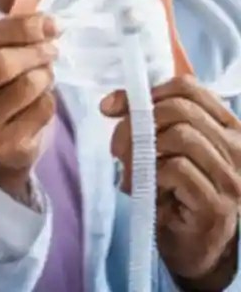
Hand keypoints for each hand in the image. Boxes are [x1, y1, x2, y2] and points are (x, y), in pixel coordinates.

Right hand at [0, 13, 58, 200]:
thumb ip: (13, 37)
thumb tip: (49, 23)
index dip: (18, 27)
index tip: (48, 23)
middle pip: (0, 63)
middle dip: (34, 52)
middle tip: (52, 50)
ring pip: (24, 86)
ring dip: (45, 76)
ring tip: (46, 76)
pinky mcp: (2, 144)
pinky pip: (40, 111)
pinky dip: (48, 100)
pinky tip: (41, 100)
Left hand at [104, 76, 240, 288]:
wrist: (194, 250)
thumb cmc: (175, 196)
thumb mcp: (163, 151)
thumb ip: (148, 123)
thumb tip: (110, 103)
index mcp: (227, 129)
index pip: (190, 88)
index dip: (146, 92)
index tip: (113, 107)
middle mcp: (238, 148)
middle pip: (180, 109)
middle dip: (136, 122)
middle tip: (117, 147)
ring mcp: (232, 177)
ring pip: (180, 136)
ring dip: (141, 150)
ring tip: (131, 172)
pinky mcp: (217, 204)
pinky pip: (175, 170)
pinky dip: (149, 175)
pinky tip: (145, 190)